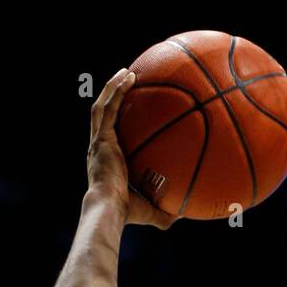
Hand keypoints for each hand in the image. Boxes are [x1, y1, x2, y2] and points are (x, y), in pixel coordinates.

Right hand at [87, 69, 179, 229]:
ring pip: (103, 106)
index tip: (132, 112)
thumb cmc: (129, 214)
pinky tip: (128, 76)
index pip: (113, 136)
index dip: (119, 122)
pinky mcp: (101, 138)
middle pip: (105, 115)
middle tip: (128, 82)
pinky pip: (108, 108)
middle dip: (115, 97)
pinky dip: (116, 90)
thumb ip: (167, 212)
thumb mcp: (153, 212)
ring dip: (113, 87)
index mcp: (108, 161)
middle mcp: (100, 148)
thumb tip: (187, 213)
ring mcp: (99, 141)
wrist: (110, 209)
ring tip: (127, 72)